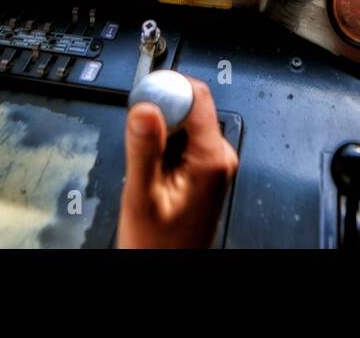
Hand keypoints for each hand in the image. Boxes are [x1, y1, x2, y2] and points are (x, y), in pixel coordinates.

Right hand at [117, 76, 237, 247]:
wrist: (169, 268)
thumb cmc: (160, 246)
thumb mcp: (143, 196)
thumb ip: (144, 149)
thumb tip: (145, 108)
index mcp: (213, 158)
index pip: (196, 96)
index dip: (166, 91)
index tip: (141, 103)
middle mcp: (221, 157)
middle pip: (191, 107)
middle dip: (161, 115)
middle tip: (138, 140)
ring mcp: (216, 164)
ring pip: (186, 124)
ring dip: (162, 133)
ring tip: (148, 166)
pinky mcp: (207, 171)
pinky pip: (185, 141)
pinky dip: (166, 147)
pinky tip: (155, 171)